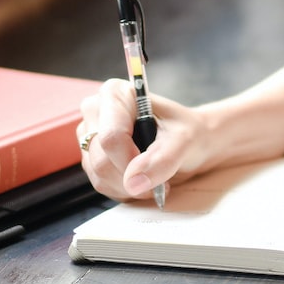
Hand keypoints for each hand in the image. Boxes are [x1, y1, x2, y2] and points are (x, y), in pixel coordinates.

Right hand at [78, 80, 207, 202]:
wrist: (193, 142)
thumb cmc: (188, 132)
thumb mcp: (185, 140)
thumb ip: (162, 159)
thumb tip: (134, 181)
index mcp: (115, 94)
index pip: (110, 137)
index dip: (130, 161)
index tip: (154, 170)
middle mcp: (96, 111)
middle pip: (101, 160)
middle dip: (132, 177)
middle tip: (160, 177)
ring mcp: (90, 135)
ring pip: (99, 176)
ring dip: (129, 186)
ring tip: (153, 176)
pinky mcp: (91, 156)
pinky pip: (101, 184)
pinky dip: (124, 189)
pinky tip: (141, 179)